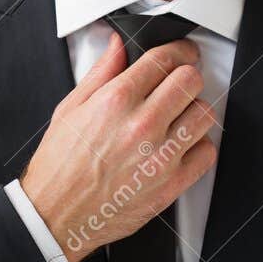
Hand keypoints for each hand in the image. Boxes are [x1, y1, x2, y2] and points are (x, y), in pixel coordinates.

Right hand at [19, 32, 218, 261]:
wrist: (55, 214)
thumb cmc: (60, 166)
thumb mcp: (70, 109)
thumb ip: (100, 73)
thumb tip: (117, 46)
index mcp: (116, 101)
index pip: (165, 59)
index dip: (179, 50)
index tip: (182, 54)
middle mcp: (141, 125)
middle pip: (191, 81)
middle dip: (185, 78)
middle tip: (176, 86)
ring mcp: (160, 157)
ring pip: (205, 114)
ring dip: (193, 112)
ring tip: (176, 119)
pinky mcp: (171, 185)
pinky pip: (207, 153)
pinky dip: (197, 147)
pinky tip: (178, 147)